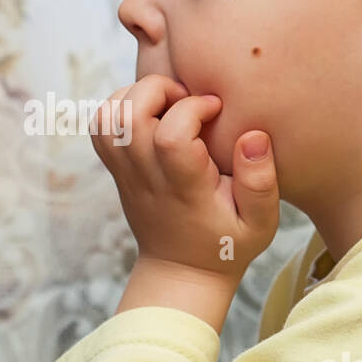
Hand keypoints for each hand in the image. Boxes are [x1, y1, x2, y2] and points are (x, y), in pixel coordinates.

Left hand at [90, 74, 280, 282]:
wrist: (180, 272)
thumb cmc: (226, 245)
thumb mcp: (260, 223)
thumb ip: (260, 182)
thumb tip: (253, 137)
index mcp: (184, 187)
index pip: (170, 135)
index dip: (192, 108)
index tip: (215, 108)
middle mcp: (147, 177)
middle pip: (128, 116)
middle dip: (158, 89)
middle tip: (187, 97)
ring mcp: (125, 172)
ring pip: (108, 117)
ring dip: (136, 95)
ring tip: (168, 103)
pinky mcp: (116, 169)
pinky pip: (101, 126)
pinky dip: (120, 107)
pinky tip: (152, 113)